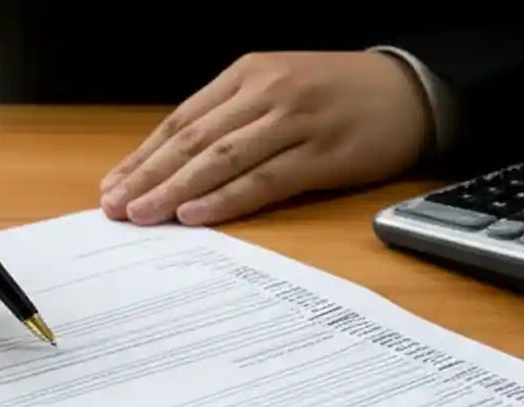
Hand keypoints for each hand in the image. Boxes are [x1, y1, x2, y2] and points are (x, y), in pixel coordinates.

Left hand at [99, 51, 430, 225]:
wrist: (410, 89)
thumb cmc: (338, 95)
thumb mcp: (278, 88)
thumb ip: (233, 118)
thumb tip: (178, 164)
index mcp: (248, 74)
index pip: (182, 121)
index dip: (143, 155)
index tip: (113, 185)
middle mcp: (266, 93)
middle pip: (192, 141)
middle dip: (148, 176)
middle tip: (115, 207)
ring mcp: (294, 122)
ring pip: (220, 161)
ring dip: (176, 190)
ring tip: (143, 216)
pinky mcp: (321, 154)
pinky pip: (263, 181)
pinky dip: (226, 200)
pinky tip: (197, 214)